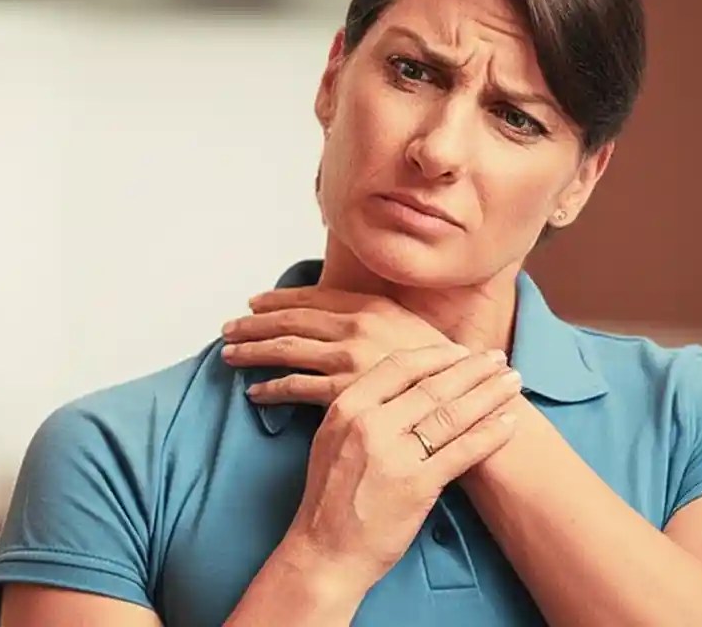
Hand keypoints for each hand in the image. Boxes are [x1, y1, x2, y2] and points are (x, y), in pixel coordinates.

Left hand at [221, 287, 450, 404]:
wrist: (472, 404)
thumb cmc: (450, 374)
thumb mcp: (415, 335)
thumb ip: (383, 327)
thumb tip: (356, 324)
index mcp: (374, 306)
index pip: (313, 297)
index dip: (280, 300)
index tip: (256, 303)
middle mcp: (359, 326)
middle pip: (292, 320)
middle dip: (255, 323)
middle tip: (229, 329)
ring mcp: (351, 358)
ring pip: (287, 350)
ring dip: (254, 351)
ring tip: (229, 356)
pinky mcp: (345, 392)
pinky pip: (297, 388)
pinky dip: (271, 390)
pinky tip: (255, 394)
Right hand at [282, 344, 522, 592]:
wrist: (325, 551)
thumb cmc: (331, 496)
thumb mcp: (332, 438)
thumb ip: (364, 409)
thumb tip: (409, 383)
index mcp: (346, 407)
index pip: (399, 366)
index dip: (437, 355)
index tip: (462, 351)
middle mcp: (369, 424)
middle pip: (432, 386)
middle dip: (473, 369)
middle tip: (499, 358)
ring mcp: (393, 454)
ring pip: (451, 414)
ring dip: (488, 395)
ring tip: (513, 383)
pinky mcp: (417, 485)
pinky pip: (462, 451)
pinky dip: (490, 435)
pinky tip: (509, 424)